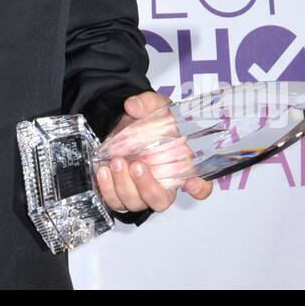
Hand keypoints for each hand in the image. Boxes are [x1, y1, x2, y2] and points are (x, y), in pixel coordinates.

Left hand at [95, 91, 213, 214]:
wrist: (125, 124)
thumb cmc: (148, 119)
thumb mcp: (153, 105)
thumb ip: (147, 103)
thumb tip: (133, 106)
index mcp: (181, 164)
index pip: (201, 186)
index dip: (200, 189)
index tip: (191, 183)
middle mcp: (162, 183)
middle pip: (161, 200)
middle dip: (148, 187)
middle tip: (138, 165)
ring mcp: (140, 191)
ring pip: (136, 202)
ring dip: (124, 185)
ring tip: (117, 162)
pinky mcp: (120, 193)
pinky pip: (115, 201)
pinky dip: (107, 188)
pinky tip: (104, 170)